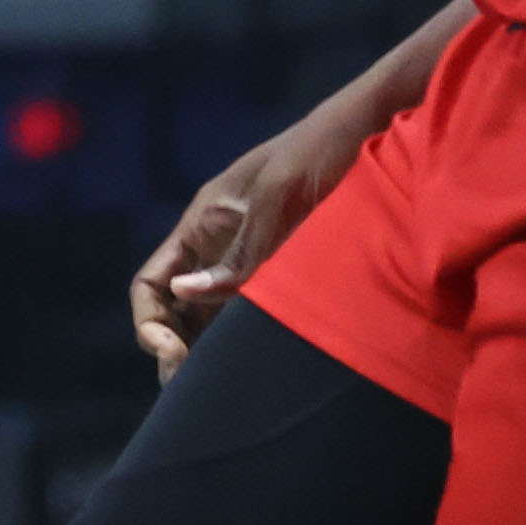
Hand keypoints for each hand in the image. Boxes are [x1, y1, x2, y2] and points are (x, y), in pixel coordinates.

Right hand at [129, 91, 373, 379]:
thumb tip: (183, 295)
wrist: (376, 130)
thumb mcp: (278, 202)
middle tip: (197, 391)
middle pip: (176, 310)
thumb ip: (238, 254)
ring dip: (212, 356)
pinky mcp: (289, 271)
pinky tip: (265, 373)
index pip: (151, 281)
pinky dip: (248, 347)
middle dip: (176, 351)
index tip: (172, 353)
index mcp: (203, 223)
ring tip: (226, 394)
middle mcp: (219, 246)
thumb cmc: (323, 154)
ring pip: (214, 320)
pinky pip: (255, 316)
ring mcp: (254, 261)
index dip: (149, 322)